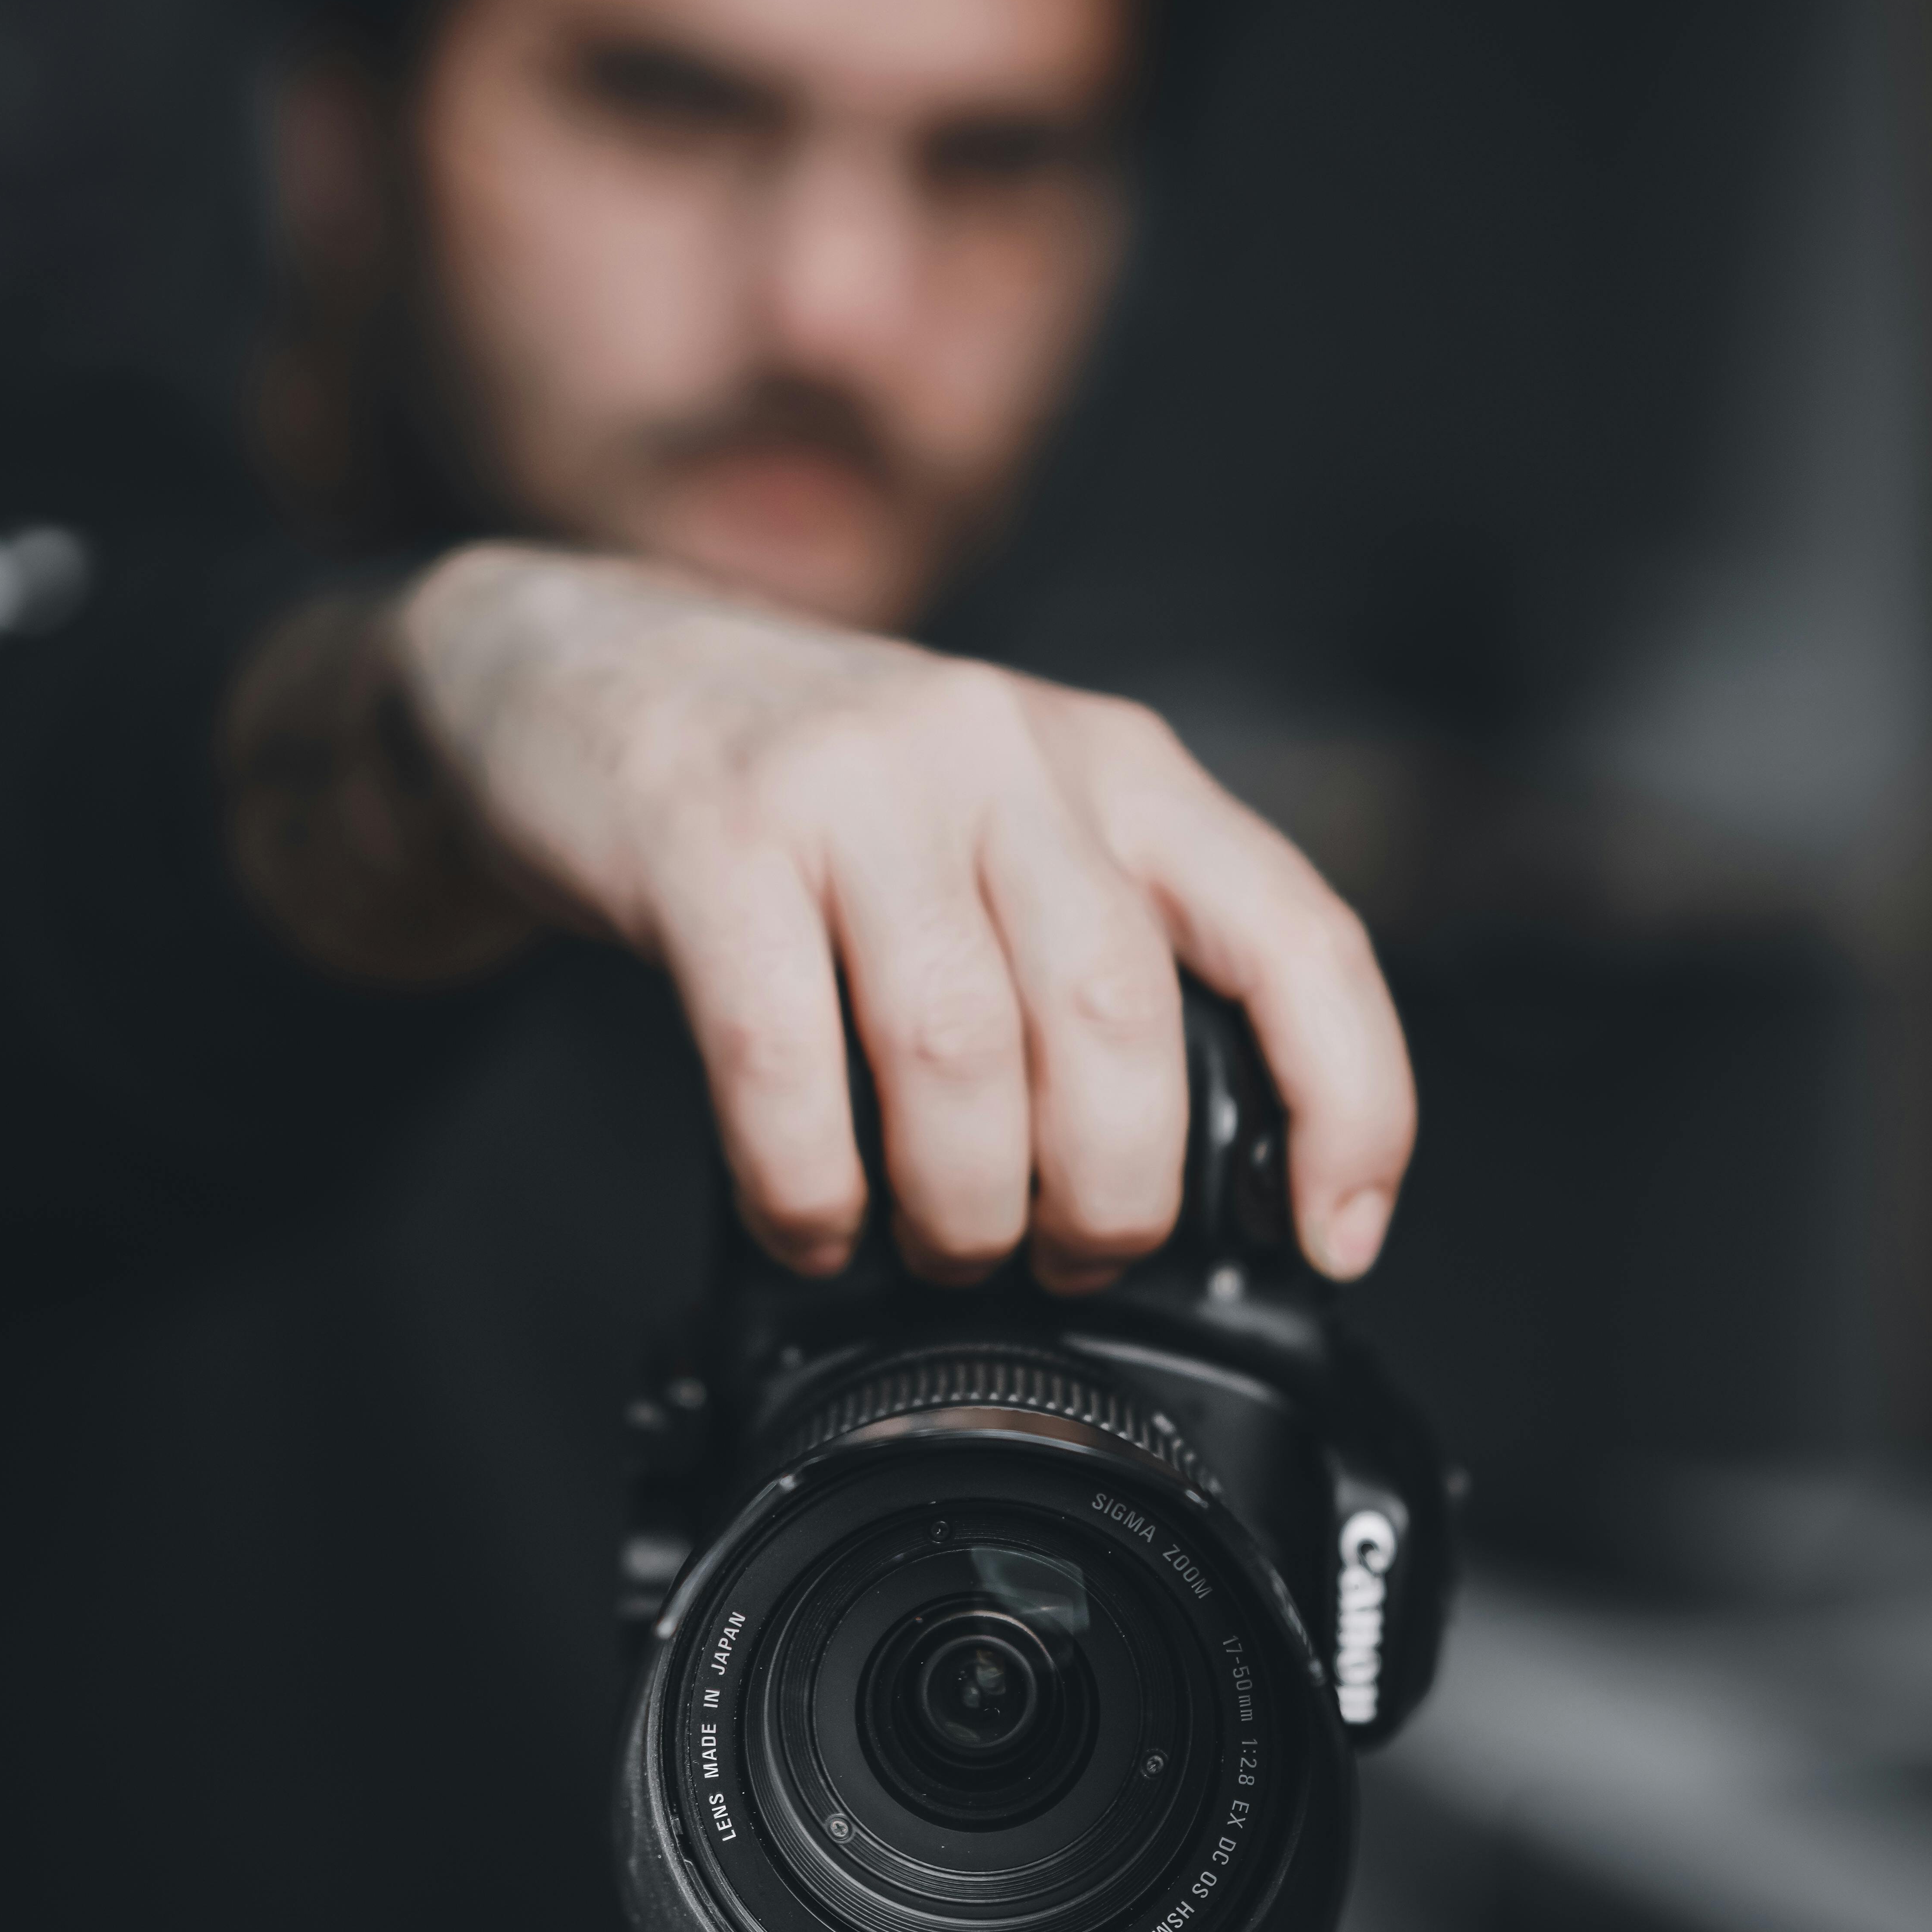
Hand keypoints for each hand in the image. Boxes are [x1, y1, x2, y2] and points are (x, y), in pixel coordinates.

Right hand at [359, 545, 1413, 1291]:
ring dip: (961, 1207)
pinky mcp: (712, 835)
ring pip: (962, 1053)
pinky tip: (810, 1224)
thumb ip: (1096, 954)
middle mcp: (1004, 750)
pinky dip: (811, 1188)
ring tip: (934, 1250)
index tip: (1330, 1238)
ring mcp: (855, 785)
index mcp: (1113, 763)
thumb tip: (1193, 1184)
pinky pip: (786, 1063)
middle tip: (1065, 1261)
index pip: (1298, 934)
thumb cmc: (811, 795)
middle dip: (1110, 1196)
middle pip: (1120, 1022)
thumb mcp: (998, 832)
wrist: (582, 670)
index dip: (1350, 1103)